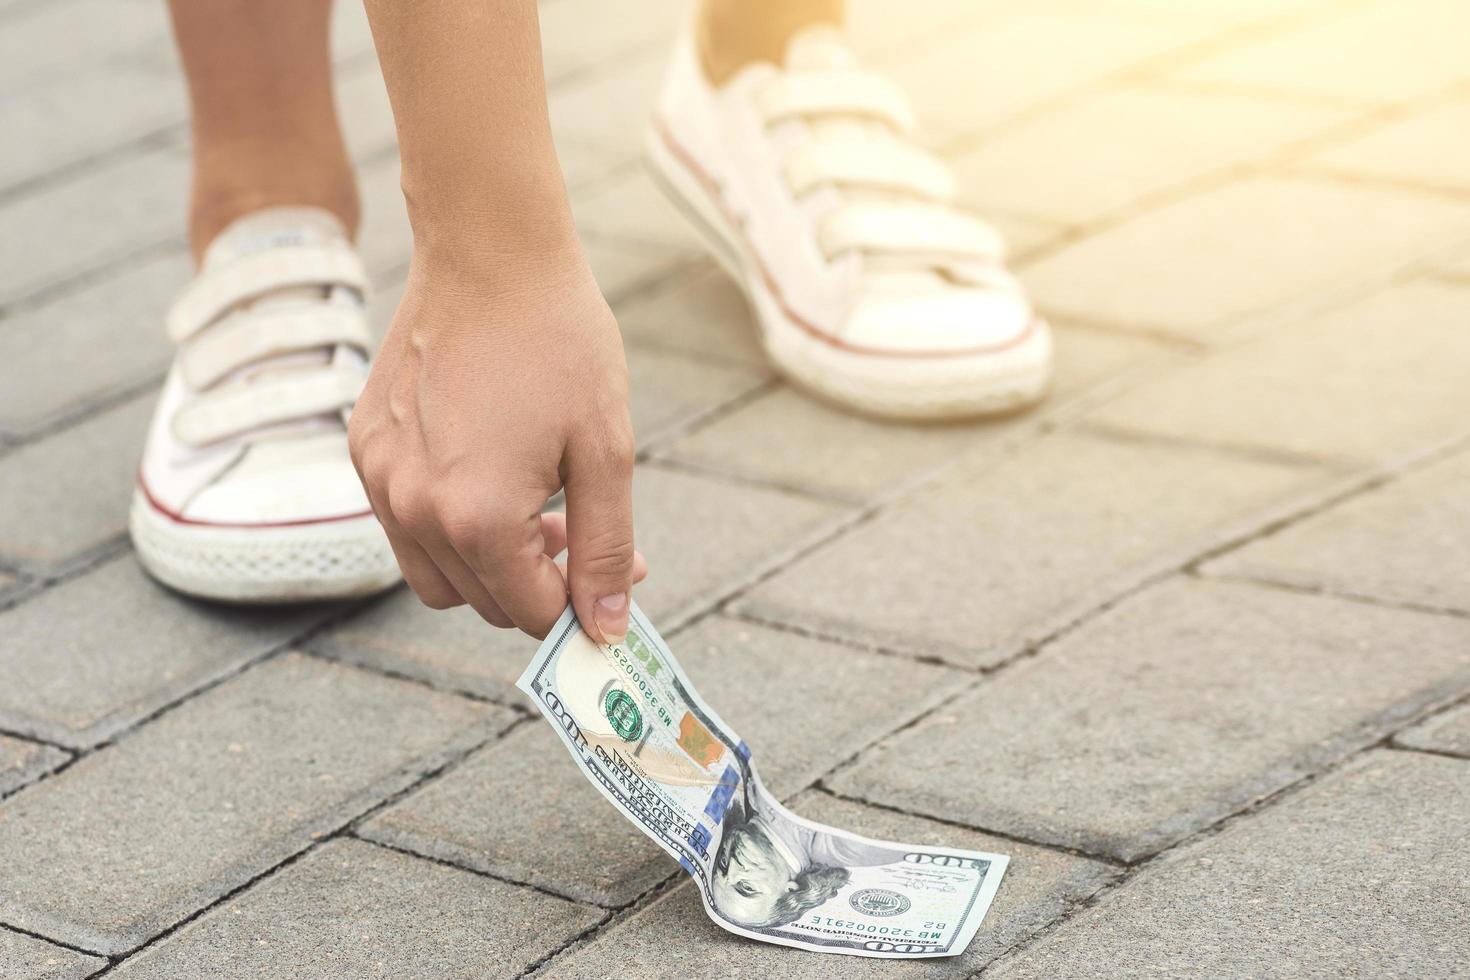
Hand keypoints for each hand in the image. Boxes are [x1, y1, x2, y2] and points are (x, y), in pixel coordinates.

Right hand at [349, 251, 644, 641]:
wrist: (490, 254)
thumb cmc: (560, 343)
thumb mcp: (605, 451)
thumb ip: (604, 548)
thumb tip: (607, 629)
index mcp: (476, 517)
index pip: (530, 611)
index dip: (581, 604)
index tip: (616, 572)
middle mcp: (413, 509)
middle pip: (482, 603)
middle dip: (540, 584)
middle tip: (583, 533)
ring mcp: (378, 480)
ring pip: (436, 575)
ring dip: (490, 565)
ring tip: (538, 508)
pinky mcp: (363, 449)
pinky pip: (404, 524)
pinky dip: (448, 524)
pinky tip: (491, 472)